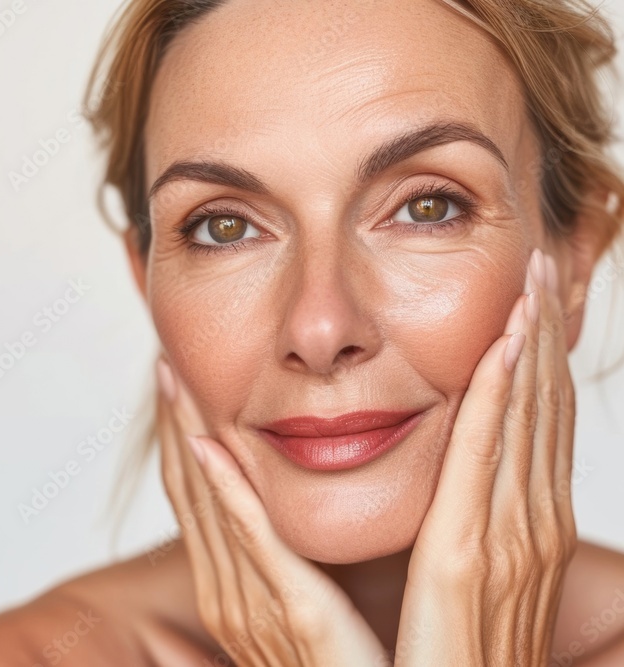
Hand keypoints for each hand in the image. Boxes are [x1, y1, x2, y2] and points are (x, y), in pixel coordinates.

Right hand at [156, 355, 390, 665]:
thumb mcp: (306, 607)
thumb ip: (291, 563)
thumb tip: (293, 516)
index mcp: (232, 589)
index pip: (197, 498)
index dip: (181, 440)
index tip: (178, 388)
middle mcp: (228, 592)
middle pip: (189, 491)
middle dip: (174, 425)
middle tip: (164, 364)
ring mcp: (252, 601)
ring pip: (207, 500)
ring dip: (187, 436)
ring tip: (177, 381)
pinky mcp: (294, 606)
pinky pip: (251, 536)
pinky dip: (224, 488)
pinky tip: (207, 445)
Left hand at [395, 248, 577, 665]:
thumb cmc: (454, 655)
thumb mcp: (471, 580)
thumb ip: (470, 526)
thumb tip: (465, 487)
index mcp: (526, 529)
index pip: (538, 426)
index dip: (542, 361)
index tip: (534, 303)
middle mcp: (528, 524)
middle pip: (542, 411)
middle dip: (544, 337)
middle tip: (544, 266)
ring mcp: (507, 538)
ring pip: (524, 422)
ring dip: (530, 349)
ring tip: (530, 286)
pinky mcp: (467, 554)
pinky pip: (485, 459)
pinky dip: (499, 401)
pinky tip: (503, 352)